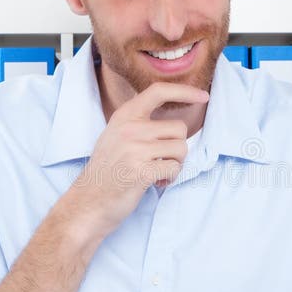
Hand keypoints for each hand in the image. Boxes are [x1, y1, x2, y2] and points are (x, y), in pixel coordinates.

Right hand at [73, 81, 208, 233]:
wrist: (88, 201)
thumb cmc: (107, 170)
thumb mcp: (115, 135)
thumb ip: (137, 122)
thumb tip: (168, 112)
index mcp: (124, 116)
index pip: (158, 91)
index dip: (184, 91)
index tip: (202, 96)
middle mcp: (129, 129)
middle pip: (179, 128)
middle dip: (177, 148)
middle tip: (162, 161)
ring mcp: (134, 149)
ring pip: (181, 149)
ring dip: (175, 165)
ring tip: (157, 172)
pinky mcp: (141, 171)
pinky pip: (174, 168)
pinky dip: (170, 178)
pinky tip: (155, 183)